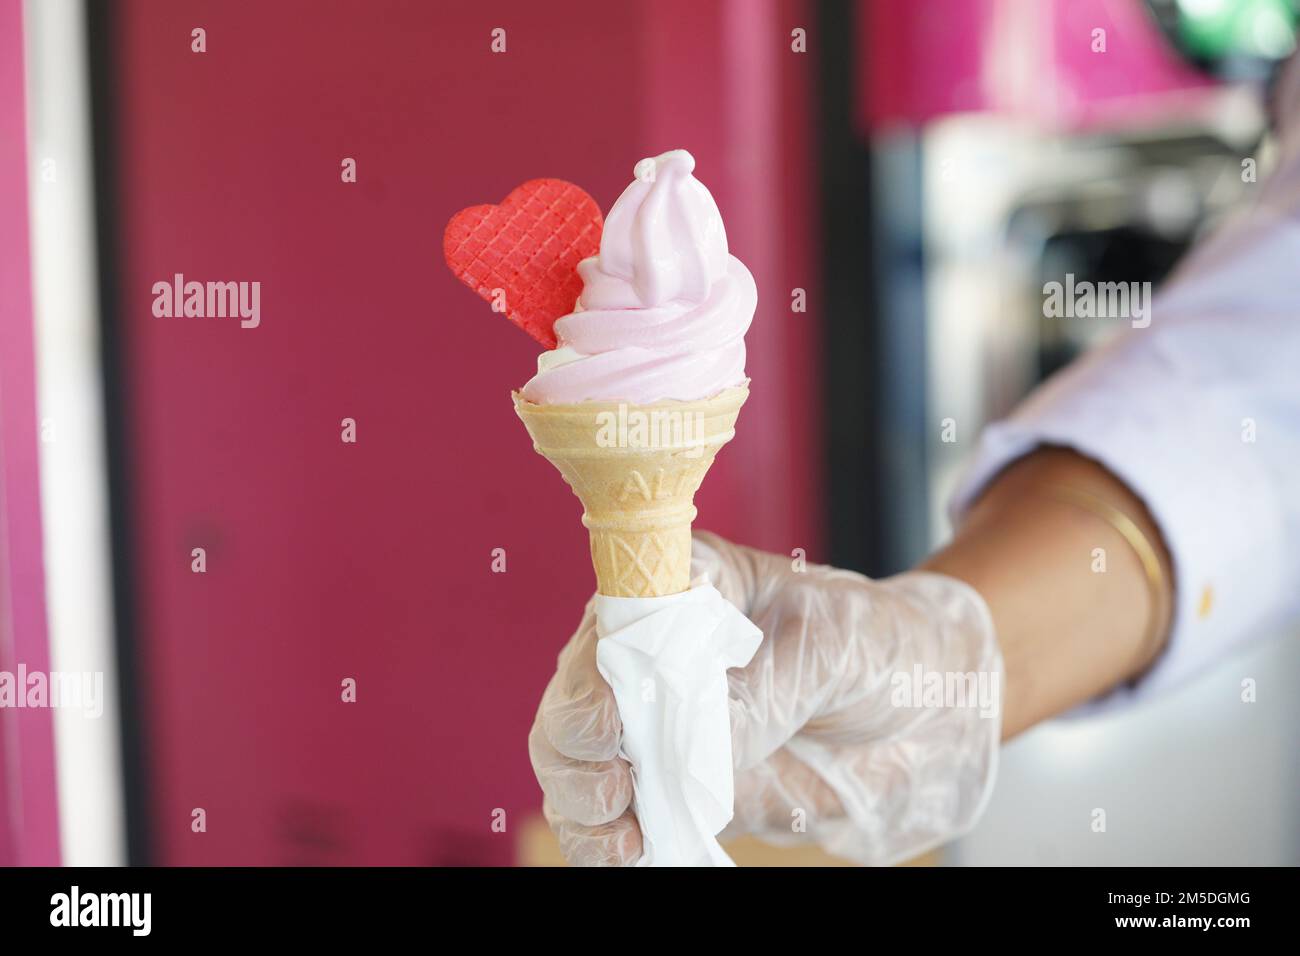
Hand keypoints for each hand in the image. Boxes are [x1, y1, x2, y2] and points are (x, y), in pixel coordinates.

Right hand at [528, 531, 1002, 865]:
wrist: (932, 711)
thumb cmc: (881, 645)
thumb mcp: (833, 646)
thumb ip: (765, 691)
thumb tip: (697, 749)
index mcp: (689, 587)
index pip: (616, 616)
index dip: (595, 665)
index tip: (611, 714)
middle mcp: (658, 651)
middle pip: (576, 691)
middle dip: (577, 737)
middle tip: (615, 775)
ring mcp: (663, 722)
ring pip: (577, 757)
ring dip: (579, 795)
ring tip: (621, 827)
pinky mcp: (678, 784)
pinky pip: (617, 815)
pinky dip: (605, 838)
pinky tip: (630, 849)